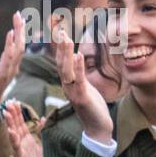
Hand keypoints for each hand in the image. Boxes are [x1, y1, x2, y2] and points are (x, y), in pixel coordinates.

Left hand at [0, 11, 24, 117]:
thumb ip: (2, 65)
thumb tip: (5, 56)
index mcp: (11, 67)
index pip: (18, 47)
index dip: (19, 34)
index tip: (18, 21)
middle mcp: (13, 67)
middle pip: (20, 44)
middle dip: (20, 29)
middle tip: (19, 15)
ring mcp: (9, 70)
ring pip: (17, 48)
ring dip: (18, 32)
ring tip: (18, 19)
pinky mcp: (2, 74)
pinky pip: (8, 56)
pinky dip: (10, 44)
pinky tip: (10, 33)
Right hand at [5, 101, 44, 156]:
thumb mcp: (44, 143)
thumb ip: (42, 131)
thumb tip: (43, 118)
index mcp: (27, 138)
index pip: (20, 122)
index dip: (17, 112)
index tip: (14, 101)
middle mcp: (22, 143)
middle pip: (15, 126)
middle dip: (12, 114)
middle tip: (8, 103)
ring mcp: (20, 150)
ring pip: (13, 134)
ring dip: (9, 124)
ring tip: (6, 113)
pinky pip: (16, 148)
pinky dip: (13, 140)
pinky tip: (11, 132)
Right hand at [54, 27, 112, 143]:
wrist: (97, 128)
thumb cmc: (92, 107)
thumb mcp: (85, 87)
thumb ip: (79, 73)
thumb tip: (76, 57)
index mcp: (67, 83)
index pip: (61, 61)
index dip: (59, 47)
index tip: (59, 31)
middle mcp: (67, 85)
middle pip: (60, 62)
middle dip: (59, 46)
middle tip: (59, 28)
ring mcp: (72, 91)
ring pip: (66, 69)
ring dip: (65, 53)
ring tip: (66, 37)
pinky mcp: (82, 97)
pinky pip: (78, 80)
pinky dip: (78, 67)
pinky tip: (79, 55)